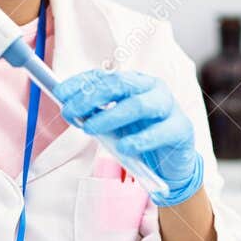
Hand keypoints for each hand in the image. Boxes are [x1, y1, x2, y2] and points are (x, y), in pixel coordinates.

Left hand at [56, 70, 204, 206]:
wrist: (173, 164)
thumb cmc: (142, 138)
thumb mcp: (116, 124)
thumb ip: (98, 114)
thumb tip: (70, 110)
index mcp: (136, 83)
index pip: (105, 77)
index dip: (81, 83)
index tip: (60, 94)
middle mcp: (153, 89)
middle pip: (120, 85)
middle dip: (91, 98)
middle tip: (71, 113)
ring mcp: (170, 107)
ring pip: (138, 105)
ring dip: (110, 116)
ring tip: (90, 129)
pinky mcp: (181, 129)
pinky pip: (159, 132)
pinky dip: (139, 140)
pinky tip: (124, 147)